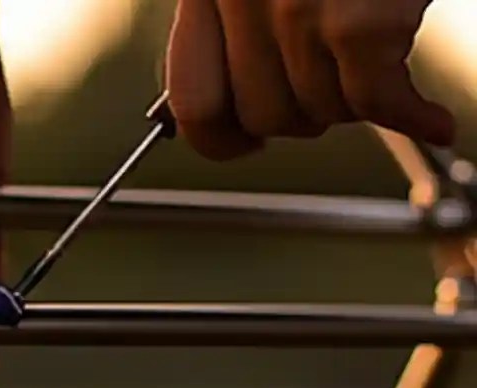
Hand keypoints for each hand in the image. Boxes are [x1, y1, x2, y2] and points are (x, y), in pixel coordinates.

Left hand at [166, 0, 455, 159]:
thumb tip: (242, 105)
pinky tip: (429, 118)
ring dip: (356, 103)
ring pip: (317, 112)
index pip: (190, 100)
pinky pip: (375, 104)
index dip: (218, 138)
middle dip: (303, 117)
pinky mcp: (357, 21)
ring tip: (376, 67)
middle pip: (259, 116)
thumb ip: (242, 16)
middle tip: (336, 94)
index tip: (245, 143)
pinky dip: (410, 118)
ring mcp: (295, 8)